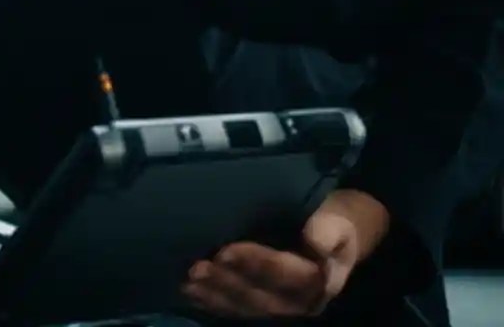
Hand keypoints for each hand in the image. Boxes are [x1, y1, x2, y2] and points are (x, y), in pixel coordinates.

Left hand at [181, 189, 390, 319]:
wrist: (340, 239)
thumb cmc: (336, 224)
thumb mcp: (340, 220)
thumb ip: (329, 229)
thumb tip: (314, 240)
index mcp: (319, 282)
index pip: (283, 274)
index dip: (254, 263)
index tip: (226, 250)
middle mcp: (299, 302)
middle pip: (258, 295)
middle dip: (225, 282)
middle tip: (197, 267)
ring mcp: (280, 307)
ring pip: (243, 306)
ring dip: (214, 294)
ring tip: (189, 280)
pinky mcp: (264, 305)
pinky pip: (236, 308)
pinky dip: (212, 302)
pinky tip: (191, 292)